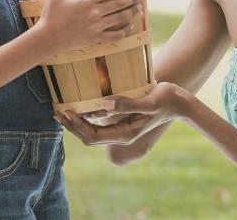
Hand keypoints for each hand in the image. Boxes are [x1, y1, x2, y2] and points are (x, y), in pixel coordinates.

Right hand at [35, 0, 143, 54]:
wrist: (48, 38)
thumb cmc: (49, 15)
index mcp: (86, 0)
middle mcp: (95, 12)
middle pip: (118, 4)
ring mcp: (97, 26)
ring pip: (119, 18)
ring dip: (131, 12)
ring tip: (139, 8)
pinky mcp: (96, 38)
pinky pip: (114, 35)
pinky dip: (124, 31)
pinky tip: (130, 26)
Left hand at [54, 82, 192, 144]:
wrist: (180, 103)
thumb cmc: (166, 100)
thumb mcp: (149, 101)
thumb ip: (127, 104)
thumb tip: (104, 105)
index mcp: (125, 133)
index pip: (93, 135)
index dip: (76, 126)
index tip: (65, 112)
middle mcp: (121, 134)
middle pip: (89, 137)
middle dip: (71, 126)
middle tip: (56, 112)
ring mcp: (122, 129)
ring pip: (93, 132)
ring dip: (76, 123)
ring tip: (62, 111)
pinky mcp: (123, 120)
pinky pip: (100, 123)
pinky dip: (87, 117)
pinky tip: (82, 107)